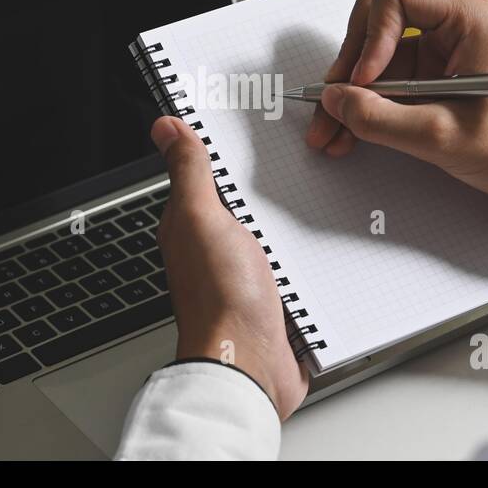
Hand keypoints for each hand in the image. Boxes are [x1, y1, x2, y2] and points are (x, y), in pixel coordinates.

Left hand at [150, 116, 308, 417]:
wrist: (250, 365)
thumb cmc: (219, 300)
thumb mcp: (201, 218)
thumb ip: (189, 172)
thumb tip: (165, 127)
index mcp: (191, 224)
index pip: (209, 173)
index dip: (228, 148)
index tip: (252, 122)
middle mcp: (215, 249)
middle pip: (246, 202)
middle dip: (271, 184)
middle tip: (299, 155)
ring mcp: (246, 274)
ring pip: (274, 234)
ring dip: (294, 223)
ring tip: (317, 194)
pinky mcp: (274, 298)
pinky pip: (295, 266)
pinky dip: (309, 256)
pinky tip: (322, 243)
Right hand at [307, 0, 487, 205]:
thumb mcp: (444, 136)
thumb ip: (381, 118)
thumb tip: (334, 101)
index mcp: (468, 17)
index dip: (368, 35)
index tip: (364, 80)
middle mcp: (452, 25)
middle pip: (374, 24)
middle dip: (347, 69)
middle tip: (329, 108)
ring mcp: (441, 50)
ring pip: (374, 59)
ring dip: (349, 94)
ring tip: (330, 132)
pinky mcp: (434, 76)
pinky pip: (387, 82)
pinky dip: (365, 106)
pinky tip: (349, 133)